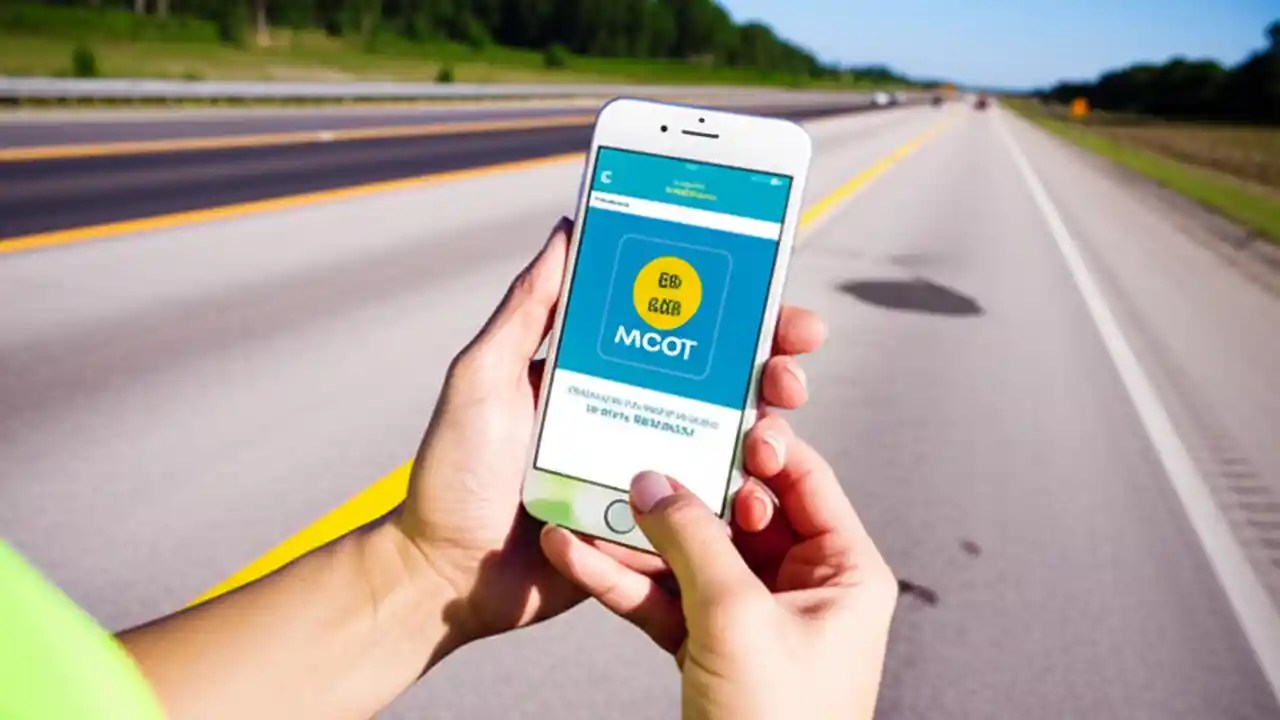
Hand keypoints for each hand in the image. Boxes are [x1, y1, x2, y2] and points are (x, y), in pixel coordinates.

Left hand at [393, 219, 827, 644]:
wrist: (445, 575)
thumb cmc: (454, 472)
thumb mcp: (482, 377)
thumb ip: (526, 310)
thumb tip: (568, 231)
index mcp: (597, 373)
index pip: (677, 331)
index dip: (732, 314)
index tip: (774, 301)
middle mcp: (627, 416)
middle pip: (717, 384)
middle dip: (767, 370)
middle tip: (792, 370)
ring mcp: (640, 473)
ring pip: (722, 446)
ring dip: (763, 433)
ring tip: (774, 435)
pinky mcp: (646, 529)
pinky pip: (702, 510)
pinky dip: (738, 499)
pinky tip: (761, 491)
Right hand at [541, 416, 897, 719]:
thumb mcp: (739, 618)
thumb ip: (696, 541)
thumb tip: (658, 482)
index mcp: (844, 572)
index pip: (803, 482)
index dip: (758, 446)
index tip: (713, 419)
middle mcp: (802, 588)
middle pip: (738, 514)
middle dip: (681, 491)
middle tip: (640, 455)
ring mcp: (751, 618)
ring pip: (691, 556)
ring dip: (637, 536)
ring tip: (590, 503)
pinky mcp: (708, 647)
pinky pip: (665, 598)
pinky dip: (623, 580)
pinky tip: (580, 556)